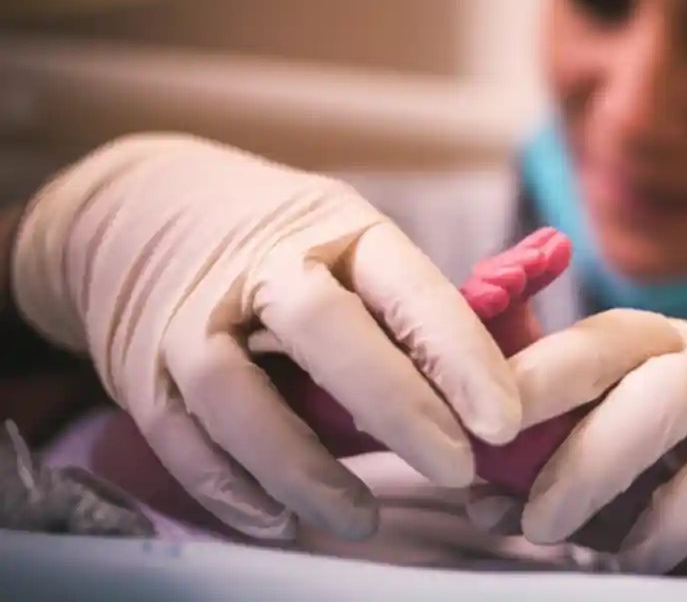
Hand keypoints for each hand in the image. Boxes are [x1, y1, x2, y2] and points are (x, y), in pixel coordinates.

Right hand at [11, 133, 521, 539]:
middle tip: (457, 469)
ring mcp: (192, 315)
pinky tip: (279, 520)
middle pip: (326, 330)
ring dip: (303, 466)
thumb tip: (489, 403)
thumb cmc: (283, 247)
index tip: (505, 420)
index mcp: (338, 230)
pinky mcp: (140, 367)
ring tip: (362, 519)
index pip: (408, 287)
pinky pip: (179, 436)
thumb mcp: (350, 246)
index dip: (460, 353)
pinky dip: (228, 486)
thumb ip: (409, 317)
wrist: (140, 207)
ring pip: (238, 394)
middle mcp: (261, 265)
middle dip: (397, 404)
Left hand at [467, 311, 686, 581]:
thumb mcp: (603, 457)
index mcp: (656, 347)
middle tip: (541, 522)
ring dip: (673, 516)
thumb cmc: (675, 466)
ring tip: (631, 560)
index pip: (600, 342)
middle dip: (597, 457)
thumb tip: (481, 499)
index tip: (487, 429)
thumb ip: (542, 471)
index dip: (544, 376)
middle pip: (670, 388)